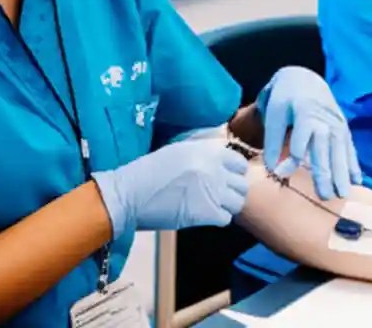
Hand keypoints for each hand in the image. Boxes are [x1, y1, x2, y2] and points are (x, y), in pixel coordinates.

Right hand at [92, 140, 247, 236]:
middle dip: (233, 192)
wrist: (130, 193)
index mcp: (208, 151)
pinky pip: (225, 219)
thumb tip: (217, 163)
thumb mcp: (178, 151)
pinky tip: (203, 217)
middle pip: (242, 185)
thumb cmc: (148, 172)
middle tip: (219, 197)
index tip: (224, 180)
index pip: (239, 163)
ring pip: (237, 203)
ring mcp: (213, 191)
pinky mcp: (206, 212)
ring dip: (226, 206)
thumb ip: (202, 155)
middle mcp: (215, 168)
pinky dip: (217, 219)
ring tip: (211, 208)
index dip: (234, 173)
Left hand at [257, 66, 361, 198]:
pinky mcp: (343, 127)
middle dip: (325, 173)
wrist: (303, 79)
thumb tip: (273, 169)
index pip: (300, 142)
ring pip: (339, 150)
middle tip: (326, 196)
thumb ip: (273, 142)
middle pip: (324, 148)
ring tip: (343, 194)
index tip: (280, 174)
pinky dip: (353, 164)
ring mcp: (336, 123)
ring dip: (342, 173)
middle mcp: (323, 118)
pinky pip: (349, 147)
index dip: (290, 160)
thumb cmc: (283, 100)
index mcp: (303, 112)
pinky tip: (357, 180)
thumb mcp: (273, 114)